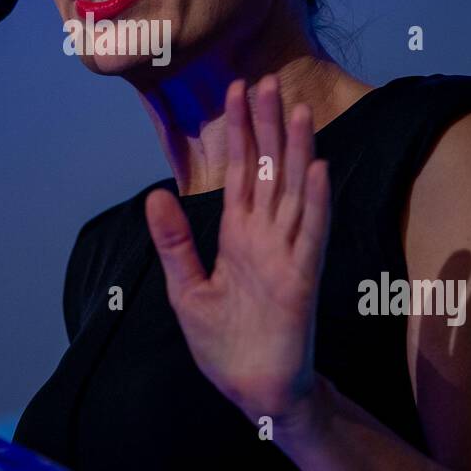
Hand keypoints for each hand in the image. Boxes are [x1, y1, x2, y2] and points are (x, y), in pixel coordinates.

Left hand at [144, 74, 331, 425]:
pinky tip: (317, 168)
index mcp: (239, 235)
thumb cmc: (224, 343)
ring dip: (297, 152)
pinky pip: (311, 235)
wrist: (252, 390)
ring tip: (298, 110)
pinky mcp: (301, 280)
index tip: (237, 91)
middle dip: (268, 126)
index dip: (240, 131)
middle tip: (267, 80)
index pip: (242, 171)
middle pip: (270, 170)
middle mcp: (266, 237)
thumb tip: (153, 196)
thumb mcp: (186, 288)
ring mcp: (287, 255)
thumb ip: (174, 242)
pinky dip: (314, 201)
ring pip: (294, 192)